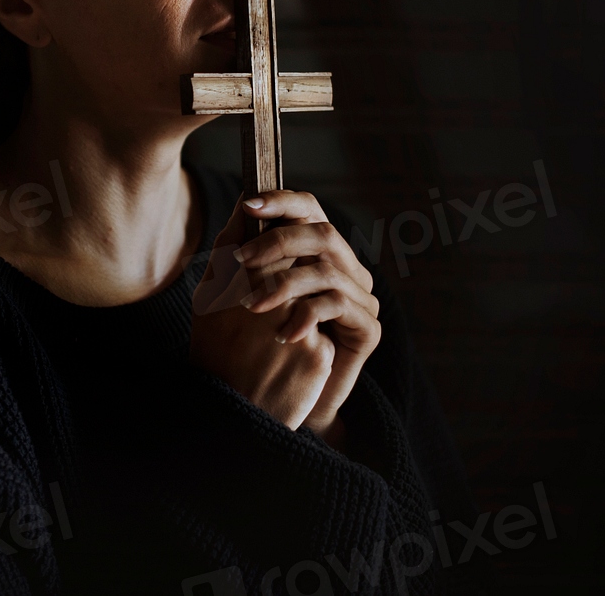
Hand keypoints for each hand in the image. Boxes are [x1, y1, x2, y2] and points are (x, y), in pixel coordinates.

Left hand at [189, 190, 380, 441]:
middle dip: (279, 241)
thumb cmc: (252, 342)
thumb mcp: (236, 291)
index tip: (249, 205)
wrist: (272, 403)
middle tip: (242, 260)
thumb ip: (239, 250)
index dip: (282, 201)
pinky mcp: (368, 329)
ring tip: (252, 306)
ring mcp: (359, 298)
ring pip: (327, 270)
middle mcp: (344, 269)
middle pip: (323, 233)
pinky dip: (306, 316)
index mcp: (316, 253)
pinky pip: (339, 307)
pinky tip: (282, 335)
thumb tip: (241, 205)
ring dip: (285, 284)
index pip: (308, 211)